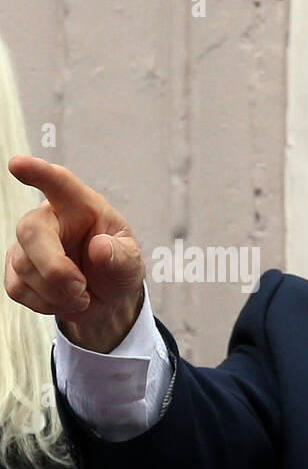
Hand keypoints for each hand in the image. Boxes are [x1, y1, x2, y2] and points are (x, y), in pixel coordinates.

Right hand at [5, 155, 144, 352]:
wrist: (105, 296)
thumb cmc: (117, 266)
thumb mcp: (131, 262)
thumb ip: (122, 256)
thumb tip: (99, 248)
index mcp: (81, 205)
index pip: (59, 183)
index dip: (39, 173)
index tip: (18, 165)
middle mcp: (48, 219)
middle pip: (31, 232)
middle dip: (54, 267)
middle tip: (81, 288)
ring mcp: (26, 245)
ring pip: (25, 267)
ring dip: (58, 293)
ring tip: (83, 295)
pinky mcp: (15, 270)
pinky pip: (18, 289)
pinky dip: (46, 304)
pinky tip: (64, 299)